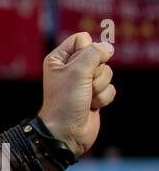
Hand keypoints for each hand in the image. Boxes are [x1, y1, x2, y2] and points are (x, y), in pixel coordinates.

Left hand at [36, 33, 115, 157]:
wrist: (66, 132)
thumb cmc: (66, 101)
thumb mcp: (78, 70)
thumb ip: (95, 52)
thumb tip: (108, 48)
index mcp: (59, 59)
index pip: (82, 38)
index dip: (87, 50)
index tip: (80, 66)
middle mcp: (71, 69)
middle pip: (98, 55)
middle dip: (95, 72)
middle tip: (83, 85)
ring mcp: (83, 83)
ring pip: (107, 72)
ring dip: (99, 86)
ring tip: (86, 97)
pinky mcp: (94, 95)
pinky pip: (110, 88)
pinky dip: (103, 98)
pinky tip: (91, 106)